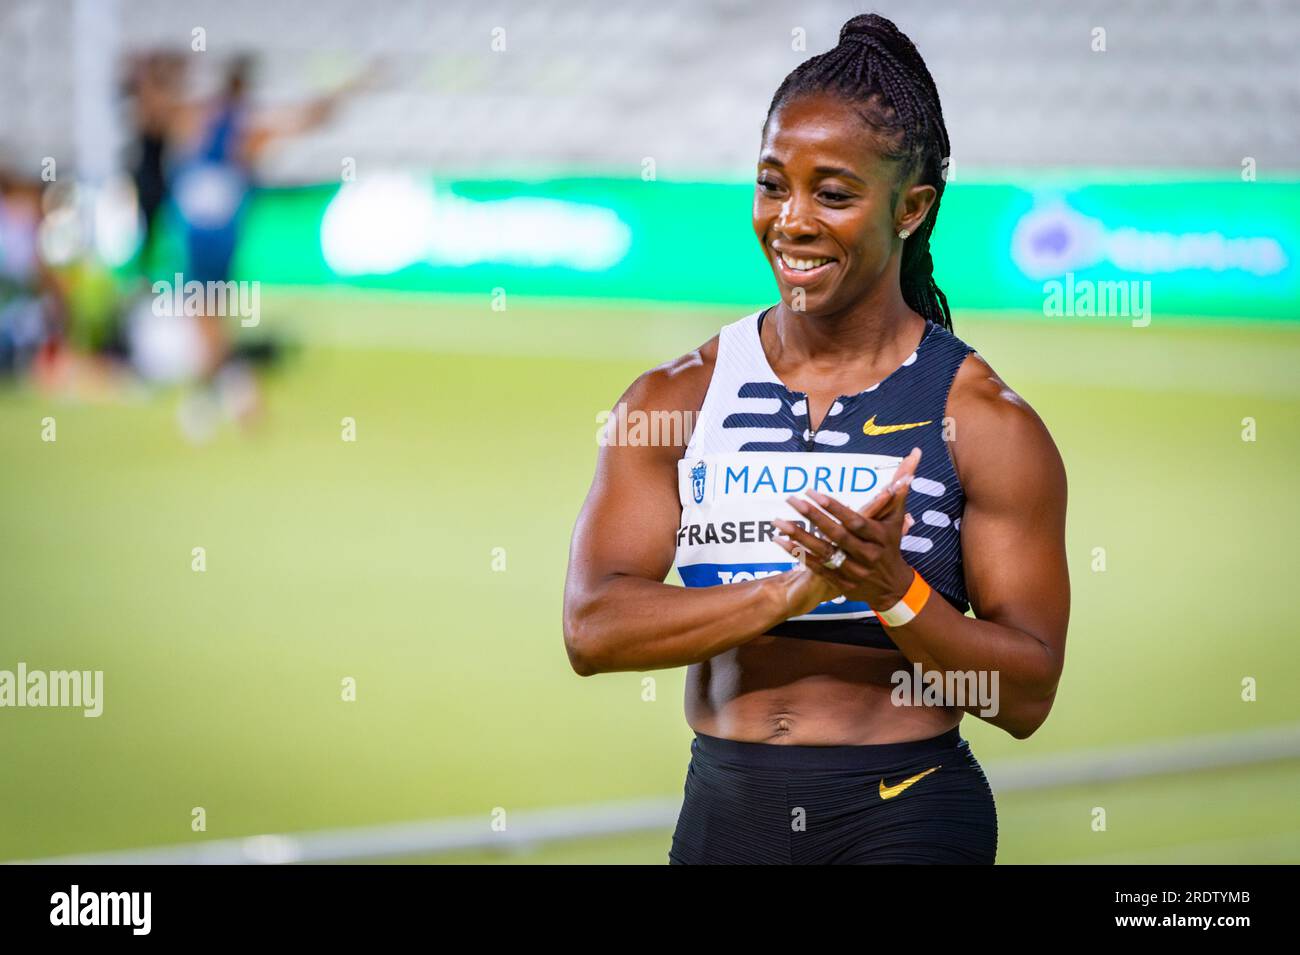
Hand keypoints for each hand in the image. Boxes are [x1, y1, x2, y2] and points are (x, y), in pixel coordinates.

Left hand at [772, 447, 921, 609]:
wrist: (893, 588)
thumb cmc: (891, 545)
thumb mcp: (897, 518)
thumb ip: (899, 489)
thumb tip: (914, 455)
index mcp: (880, 537)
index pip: (855, 521)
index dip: (834, 508)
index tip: (813, 493)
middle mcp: (868, 556)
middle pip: (837, 536)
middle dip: (813, 517)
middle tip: (792, 500)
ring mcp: (854, 572)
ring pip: (823, 553)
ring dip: (799, 537)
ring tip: (777, 521)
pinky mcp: (842, 585)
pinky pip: (817, 568)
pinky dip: (798, 555)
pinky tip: (780, 541)